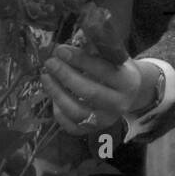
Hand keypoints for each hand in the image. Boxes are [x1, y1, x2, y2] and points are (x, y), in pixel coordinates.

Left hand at [41, 46, 157, 135]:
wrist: (128, 93)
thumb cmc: (116, 69)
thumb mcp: (113, 56)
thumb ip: (94, 49)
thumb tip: (66, 45)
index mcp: (128, 82)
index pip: (103, 70)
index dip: (80, 60)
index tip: (60, 50)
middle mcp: (120, 104)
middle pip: (90, 92)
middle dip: (65, 76)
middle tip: (50, 63)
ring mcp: (106, 120)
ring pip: (77, 112)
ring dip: (57, 93)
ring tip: (46, 77)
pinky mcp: (93, 130)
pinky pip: (71, 126)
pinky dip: (58, 112)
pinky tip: (53, 96)